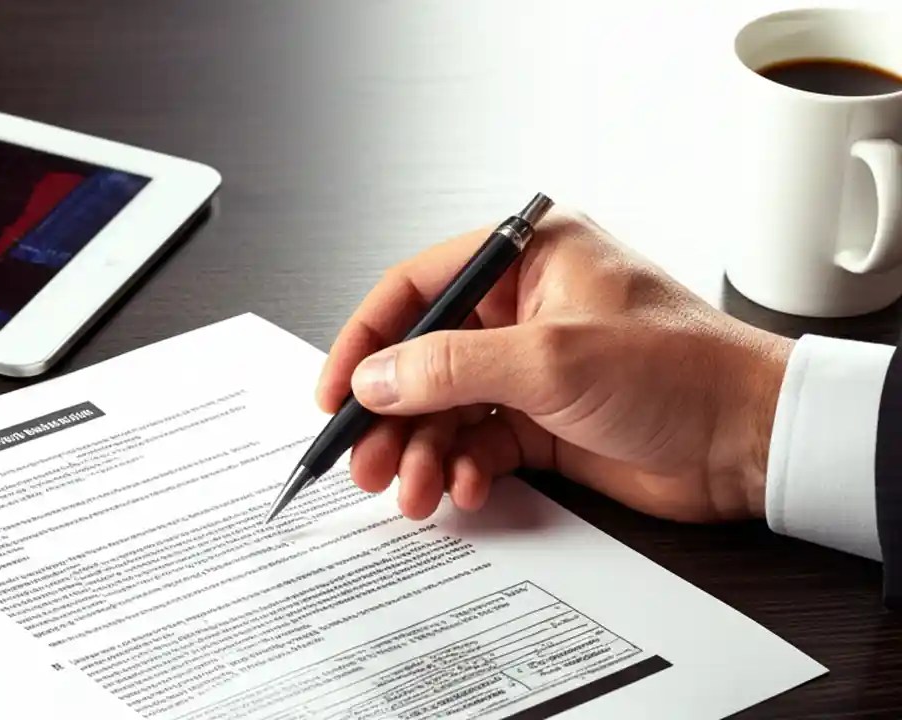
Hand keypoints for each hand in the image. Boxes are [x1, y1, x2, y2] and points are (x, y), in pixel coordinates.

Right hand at [315, 209, 793, 522]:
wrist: (750, 441)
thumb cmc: (681, 371)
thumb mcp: (551, 360)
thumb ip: (451, 367)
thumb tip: (375, 378)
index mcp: (525, 260)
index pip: (416, 289)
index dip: (366, 340)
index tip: (335, 391)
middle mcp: (521, 309)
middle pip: (422, 358)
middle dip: (390, 414)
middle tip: (365, 459)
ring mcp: (529, 367)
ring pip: (444, 409)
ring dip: (422, 452)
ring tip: (412, 489)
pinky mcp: (541, 420)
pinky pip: (477, 443)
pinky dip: (463, 470)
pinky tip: (465, 490)